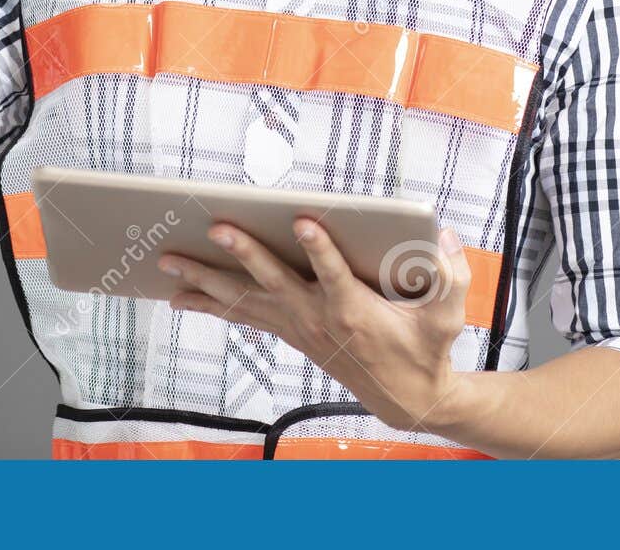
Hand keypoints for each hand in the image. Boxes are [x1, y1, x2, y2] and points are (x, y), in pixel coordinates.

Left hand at [158, 218, 471, 433]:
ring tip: (167, 262)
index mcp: (353, 309)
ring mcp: (297, 325)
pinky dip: (210, 304)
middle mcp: (316, 316)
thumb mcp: (449, 316)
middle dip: (243, 253)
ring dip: (204, 281)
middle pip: (271, 281)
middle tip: (216, 227)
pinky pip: (241, 314)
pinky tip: (179, 296)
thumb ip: (452, 276)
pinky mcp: (289, 330)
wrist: (407, 399)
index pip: (332, 273)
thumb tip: (443, 234)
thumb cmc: (427, 349)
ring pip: (244, 300)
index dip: (318, 248)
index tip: (300, 220)